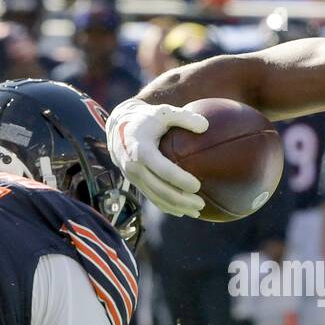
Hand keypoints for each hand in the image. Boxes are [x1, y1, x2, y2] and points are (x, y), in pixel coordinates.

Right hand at [105, 98, 206, 217]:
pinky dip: (166, 207)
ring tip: (197, 211)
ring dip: (176, 207)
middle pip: (160, 190)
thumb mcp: (164, 112)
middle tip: (201, 204)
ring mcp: (132, 177)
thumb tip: (206, 125)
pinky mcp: (133, 182)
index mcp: (141, 150)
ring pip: (156, 198)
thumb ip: (184, 117)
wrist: (117, 124)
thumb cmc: (146, 117)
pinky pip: (151, 198)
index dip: (180, 180)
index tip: (198, 186)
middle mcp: (134, 167)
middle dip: (182, 200)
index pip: (163, 170)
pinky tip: (182, 211)